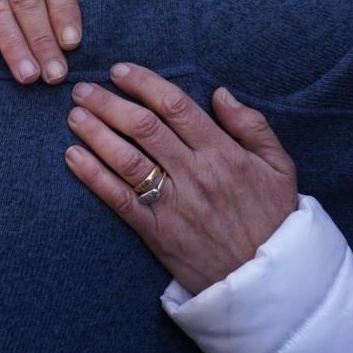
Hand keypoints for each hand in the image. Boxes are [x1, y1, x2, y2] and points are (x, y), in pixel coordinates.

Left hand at [64, 63, 297, 293]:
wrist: (265, 280)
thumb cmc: (272, 217)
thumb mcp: (279, 166)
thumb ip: (252, 126)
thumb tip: (220, 93)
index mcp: (223, 153)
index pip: (175, 106)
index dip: (143, 84)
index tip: (120, 71)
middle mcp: (195, 174)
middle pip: (143, 128)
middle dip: (109, 103)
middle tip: (84, 89)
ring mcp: (173, 204)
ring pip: (126, 159)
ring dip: (96, 133)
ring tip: (74, 115)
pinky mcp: (157, 233)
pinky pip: (119, 200)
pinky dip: (93, 176)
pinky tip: (73, 157)